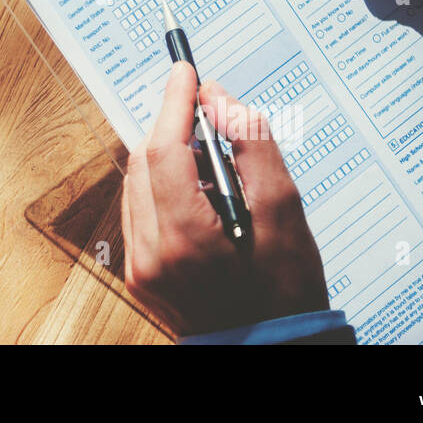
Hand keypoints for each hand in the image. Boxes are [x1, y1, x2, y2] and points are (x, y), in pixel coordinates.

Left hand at [121, 63, 328, 335]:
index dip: (175, 104)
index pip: (164, 150)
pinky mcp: (140, 274)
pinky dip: (160, 187)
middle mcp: (150, 254)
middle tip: (204, 109)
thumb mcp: (284, 211)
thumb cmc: (286, 290)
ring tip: (208, 154)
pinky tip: (194, 187)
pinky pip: (139, 211)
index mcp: (184, 240)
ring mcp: (140, 267)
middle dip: (170, 127)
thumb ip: (251, 145)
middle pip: (144, 163)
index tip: (186, 72)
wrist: (272, 350)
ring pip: (137, 184)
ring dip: (165, 156)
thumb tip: (218, 99)